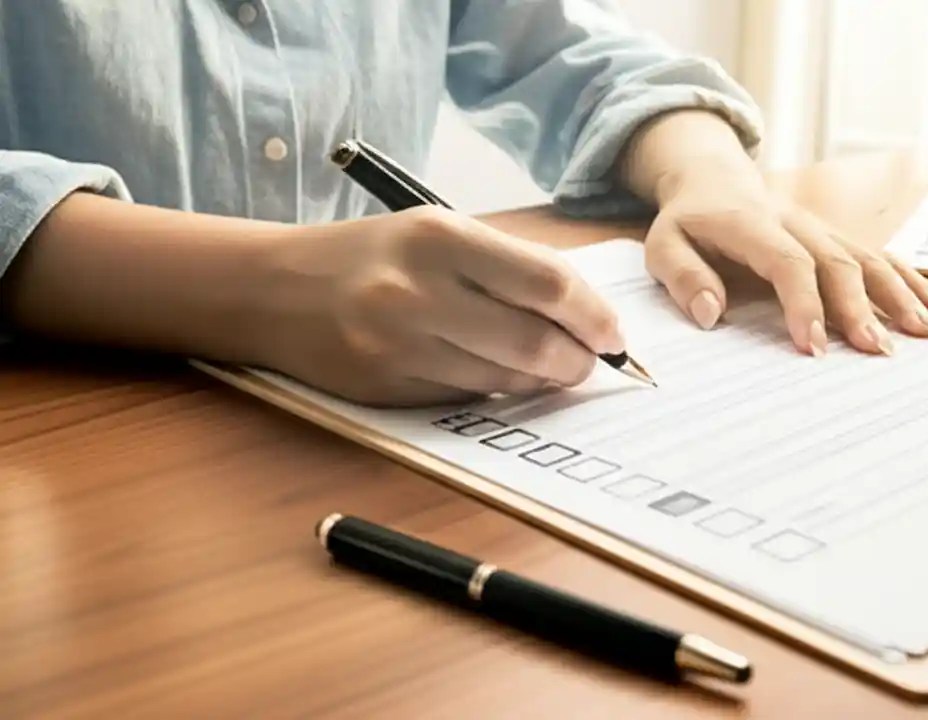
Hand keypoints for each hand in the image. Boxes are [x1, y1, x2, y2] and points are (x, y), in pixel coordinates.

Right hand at [256, 207, 623, 405]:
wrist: (273, 290)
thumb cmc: (371, 255)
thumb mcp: (436, 232)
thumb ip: (506, 265)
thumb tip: (583, 311)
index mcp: (441, 238)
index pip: (547, 282)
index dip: (593, 315)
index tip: (613, 334)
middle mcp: (418, 292)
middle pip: (533, 340)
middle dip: (577, 359)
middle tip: (589, 362)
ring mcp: (398, 345)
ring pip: (504, 378)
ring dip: (542, 381)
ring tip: (552, 370)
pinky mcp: (386, 389)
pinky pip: (466, 399)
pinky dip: (496, 392)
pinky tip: (501, 377)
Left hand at [644, 162, 927, 355]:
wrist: (713, 178)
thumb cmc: (688, 221)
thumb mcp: (663, 244)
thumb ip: (683, 276)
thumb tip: (709, 313)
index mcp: (753, 224)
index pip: (788, 262)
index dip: (804, 303)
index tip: (814, 347)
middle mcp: (797, 222)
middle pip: (839, 261)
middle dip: (862, 308)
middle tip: (878, 352)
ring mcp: (823, 227)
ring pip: (869, 256)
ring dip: (900, 295)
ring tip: (926, 334)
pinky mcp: (837, 236)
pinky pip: (880, 256)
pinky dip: (912, 280)